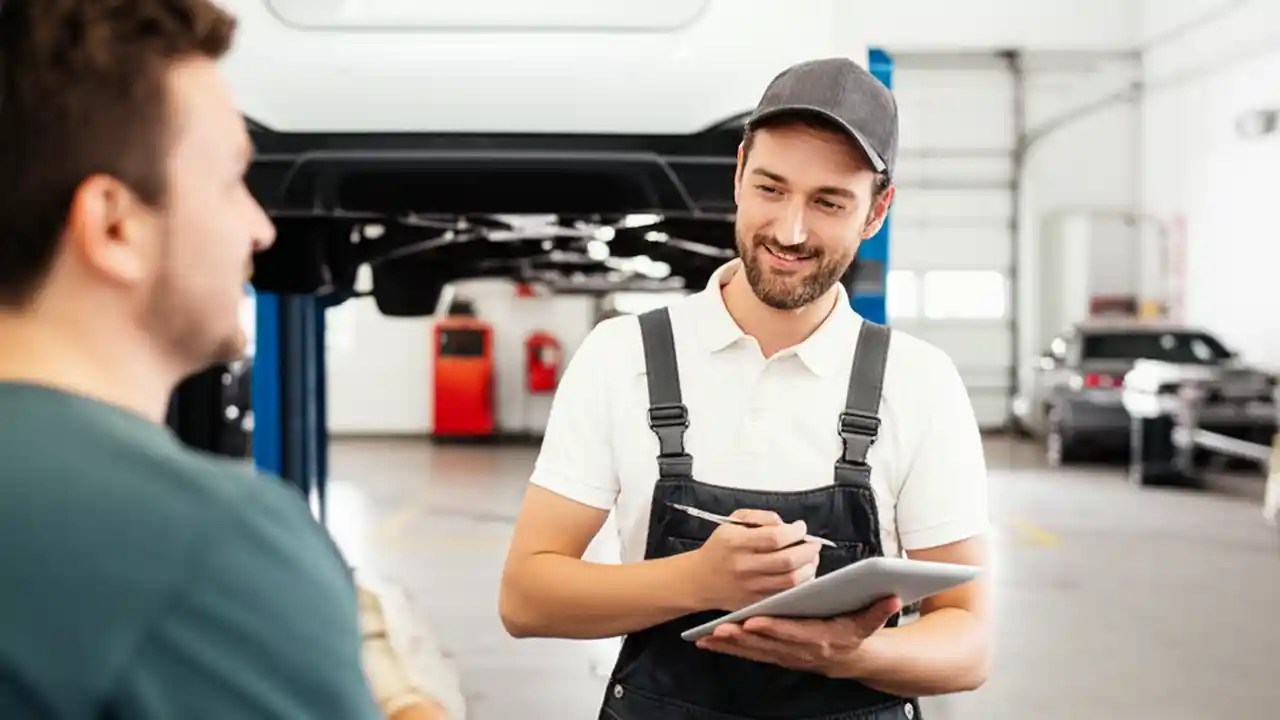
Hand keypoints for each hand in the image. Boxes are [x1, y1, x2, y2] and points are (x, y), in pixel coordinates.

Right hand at [688, 509, 821, 610]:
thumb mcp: (733, 522)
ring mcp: (750, 587)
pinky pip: (786, 595)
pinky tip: (802, 575)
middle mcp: (743, 566)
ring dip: (808, 568)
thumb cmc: (719, 548)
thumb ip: (760, 517)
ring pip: (791, 581)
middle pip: (787, 561)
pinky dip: (800, 585)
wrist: (699, 580)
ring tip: (811, 559)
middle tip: (814, 544)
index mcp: (736, 542)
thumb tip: (786, 525)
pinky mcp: (755, 602)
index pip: (775, 538)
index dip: (795, 532)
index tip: (801, 528)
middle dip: (808, 551)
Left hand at [694, 596, 901, 676]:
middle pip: (767, 644)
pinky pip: (750, 654)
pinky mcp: (777, 656)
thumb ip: (879, 610)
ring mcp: (787, 656)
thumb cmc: (856, 634)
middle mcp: (801, 651)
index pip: (793, 633)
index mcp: (821, 638)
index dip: (773, 628)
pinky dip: (730, 649)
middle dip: (743, 637)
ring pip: (755, 652)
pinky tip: (709, 642)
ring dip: (731, 645)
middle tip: (720, 628)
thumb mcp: (870, 622)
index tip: (753, 620)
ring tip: (707, 637)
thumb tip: (892, 598)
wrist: (853, 660)